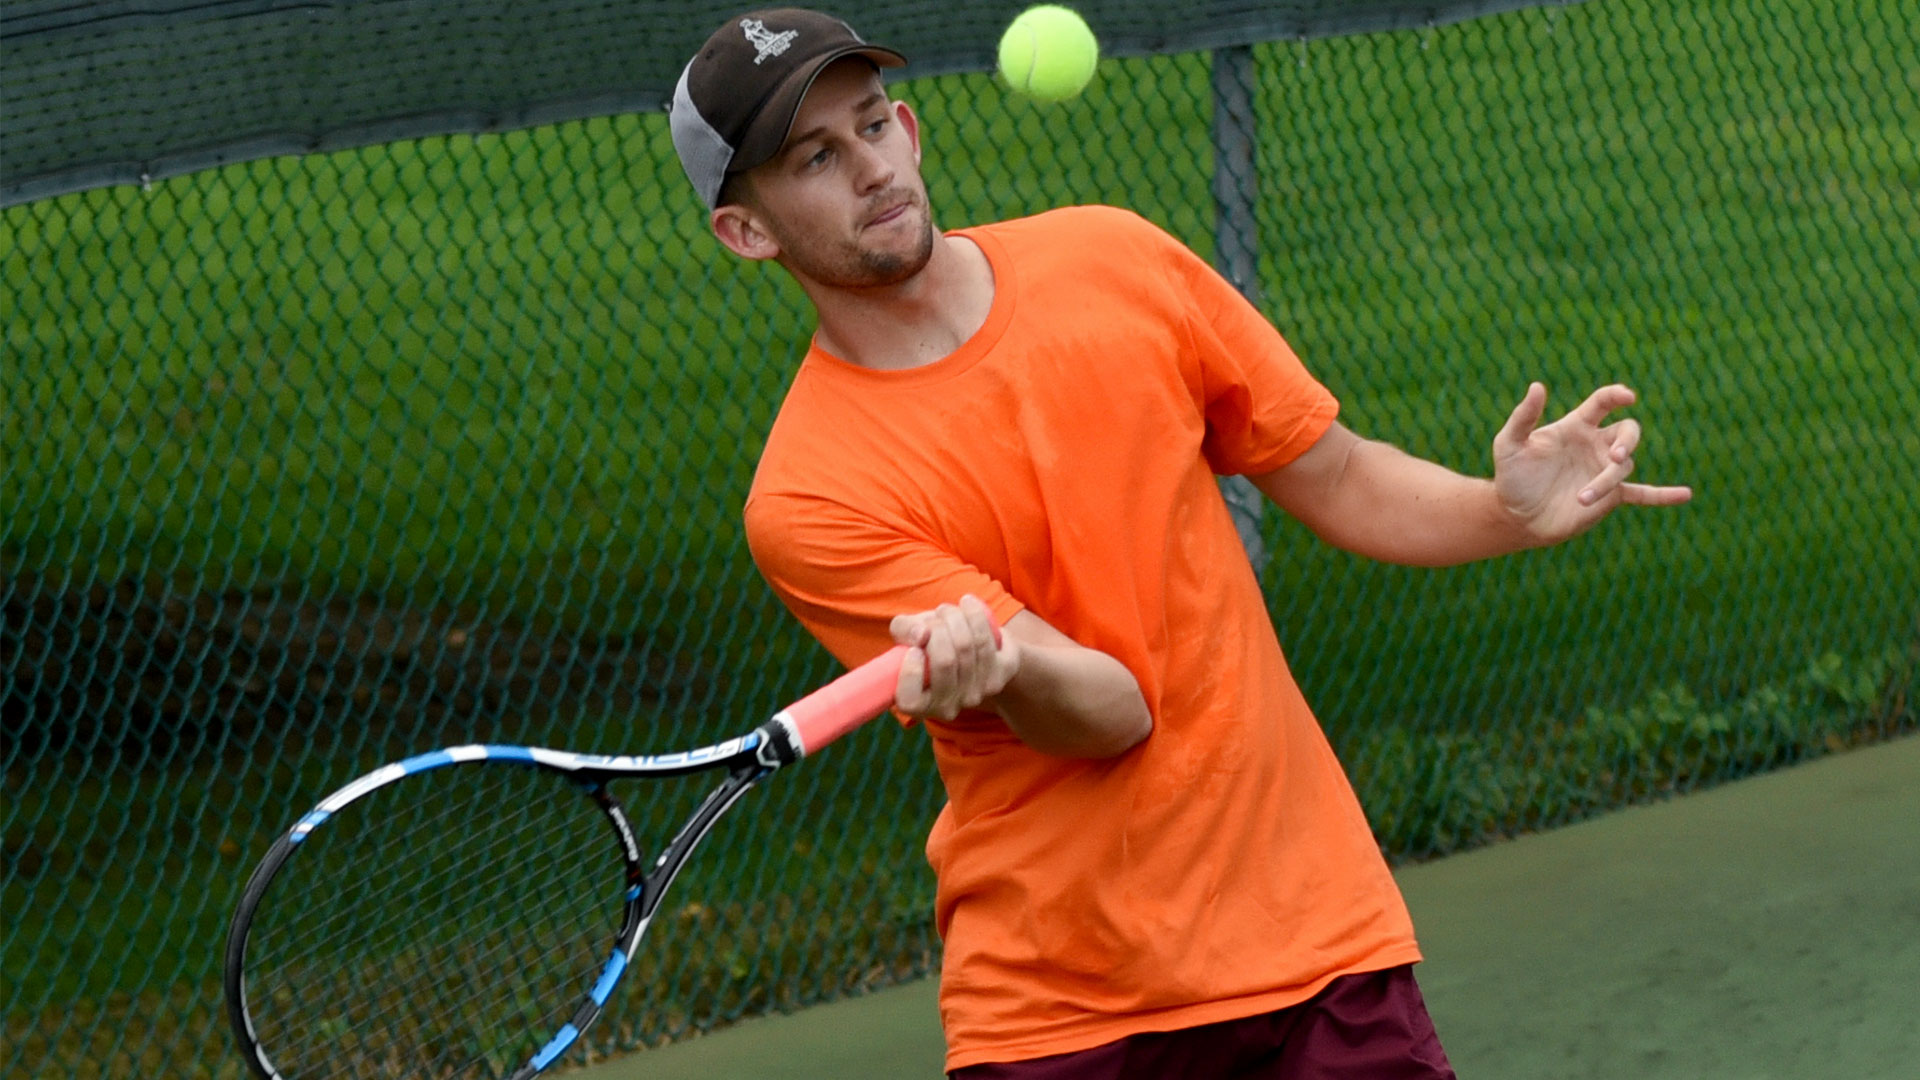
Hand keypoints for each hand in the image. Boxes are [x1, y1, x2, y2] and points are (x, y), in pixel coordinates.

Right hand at [889, 595, 1018, 719]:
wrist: (969, 645)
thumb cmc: (930, 643)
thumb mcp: (907, 634)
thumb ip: (903, 630)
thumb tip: (921, 634)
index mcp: (917, 704)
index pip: (910, 701)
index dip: (910, 671)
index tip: (914, 649)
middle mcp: (946, 707)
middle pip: (945, 662)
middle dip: (937, 627)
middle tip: (933, 616)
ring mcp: (974, 696)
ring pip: (967, 646)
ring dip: (955, 616)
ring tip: (947, 610)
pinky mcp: (996, 679)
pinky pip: (986, 641)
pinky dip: (975, 615)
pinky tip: (967, 604)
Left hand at [1493, 382, 1691, 544]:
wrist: (1516, 515)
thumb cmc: (1511, 476)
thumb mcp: (1509, 444)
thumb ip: (1523, 416)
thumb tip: (1538, 386)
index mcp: (1576, 426)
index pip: (1603, 403)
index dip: (1616, 395)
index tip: (1626, 396)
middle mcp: (1595, 445)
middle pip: (1628, 431)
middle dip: (1626, 441)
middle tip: (1615, 457)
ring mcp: (1604, 470)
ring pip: (1624, 466)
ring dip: (1605, 481)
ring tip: (1581, 498)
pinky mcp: (1610, 496)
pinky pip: (1643, 493)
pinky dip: (1663, 495)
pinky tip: (1685, 494)